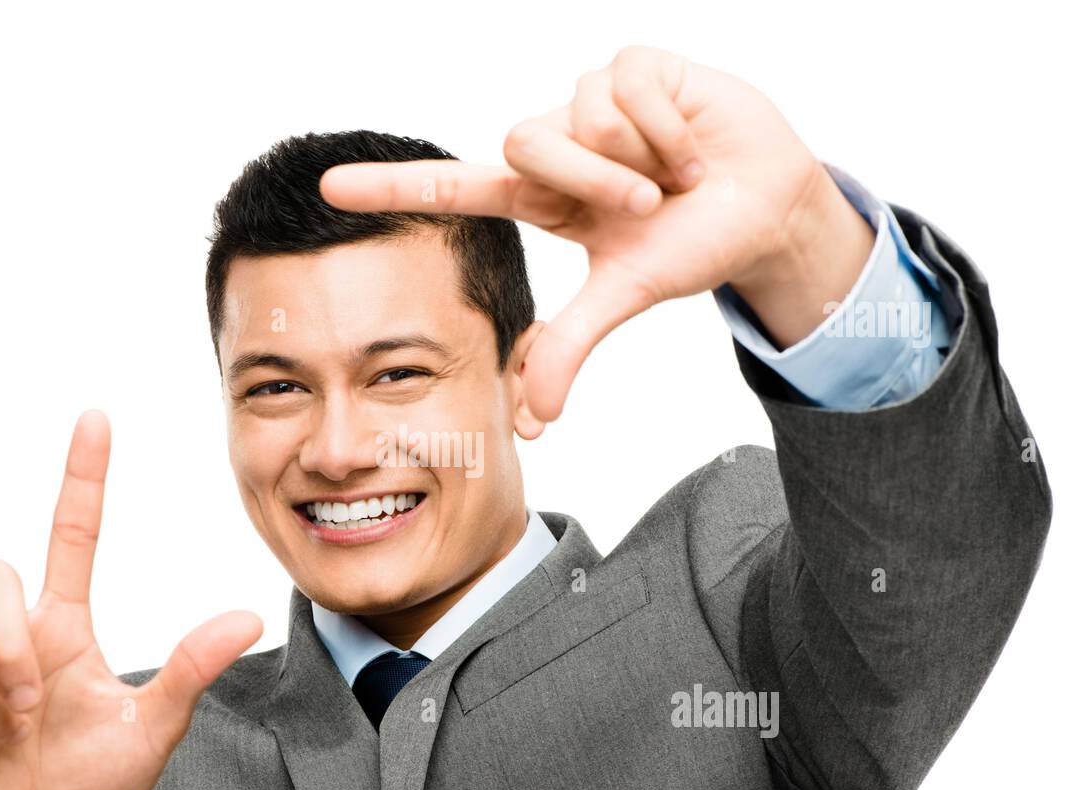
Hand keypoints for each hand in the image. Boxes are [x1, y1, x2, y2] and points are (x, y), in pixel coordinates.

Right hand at [0, 411, 261, 789]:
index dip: (84, 476)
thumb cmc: (93, 773)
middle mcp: (10, 633)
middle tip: (34, 707)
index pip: (73, 534)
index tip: (97, 417)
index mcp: (65, 625)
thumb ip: (189, 673)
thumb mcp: (150, 729)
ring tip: (11, 741)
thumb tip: (247, 619)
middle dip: (7, 645)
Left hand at [320, 45, 871, 420]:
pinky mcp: (635, 66)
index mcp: (543, 198)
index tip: (329, 188)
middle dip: (593, 183)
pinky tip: (691, 144)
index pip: (455, 188)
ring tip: (676, 175)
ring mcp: (591, 101)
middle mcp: (557, 144)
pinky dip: (669, 128)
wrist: (766, 207)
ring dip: (639, 158)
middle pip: (523, 144)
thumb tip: (535, 418)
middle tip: (647, 206)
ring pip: (578, 116)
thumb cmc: (691, 245)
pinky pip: (628, 87)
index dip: (393, 189)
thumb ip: (571, 345)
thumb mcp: (625, 295)